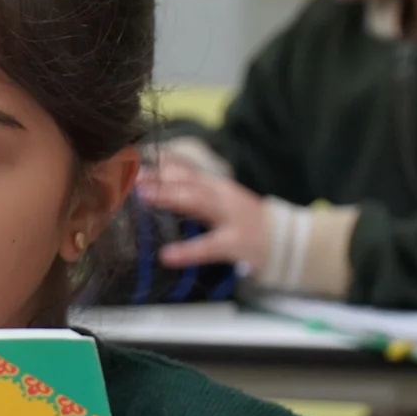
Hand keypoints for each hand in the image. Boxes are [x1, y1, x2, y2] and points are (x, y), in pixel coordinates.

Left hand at [138, 159, 267, 274]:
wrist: (286, 241)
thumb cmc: (244, 222)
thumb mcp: (218, 201)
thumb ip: (191, 189)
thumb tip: (158, 173)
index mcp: (216, 186)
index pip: (184, 170)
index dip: (157, 165)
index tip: (130, 160)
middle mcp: (222, 195)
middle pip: (187, 181)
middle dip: (158, 177)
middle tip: (129, 175)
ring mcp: (230, 218)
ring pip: (198, 202)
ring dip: (170, 196)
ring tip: (143, 196)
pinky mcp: (236, 243)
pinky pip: (209, 246)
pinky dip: (188, 250)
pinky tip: (167, 255)